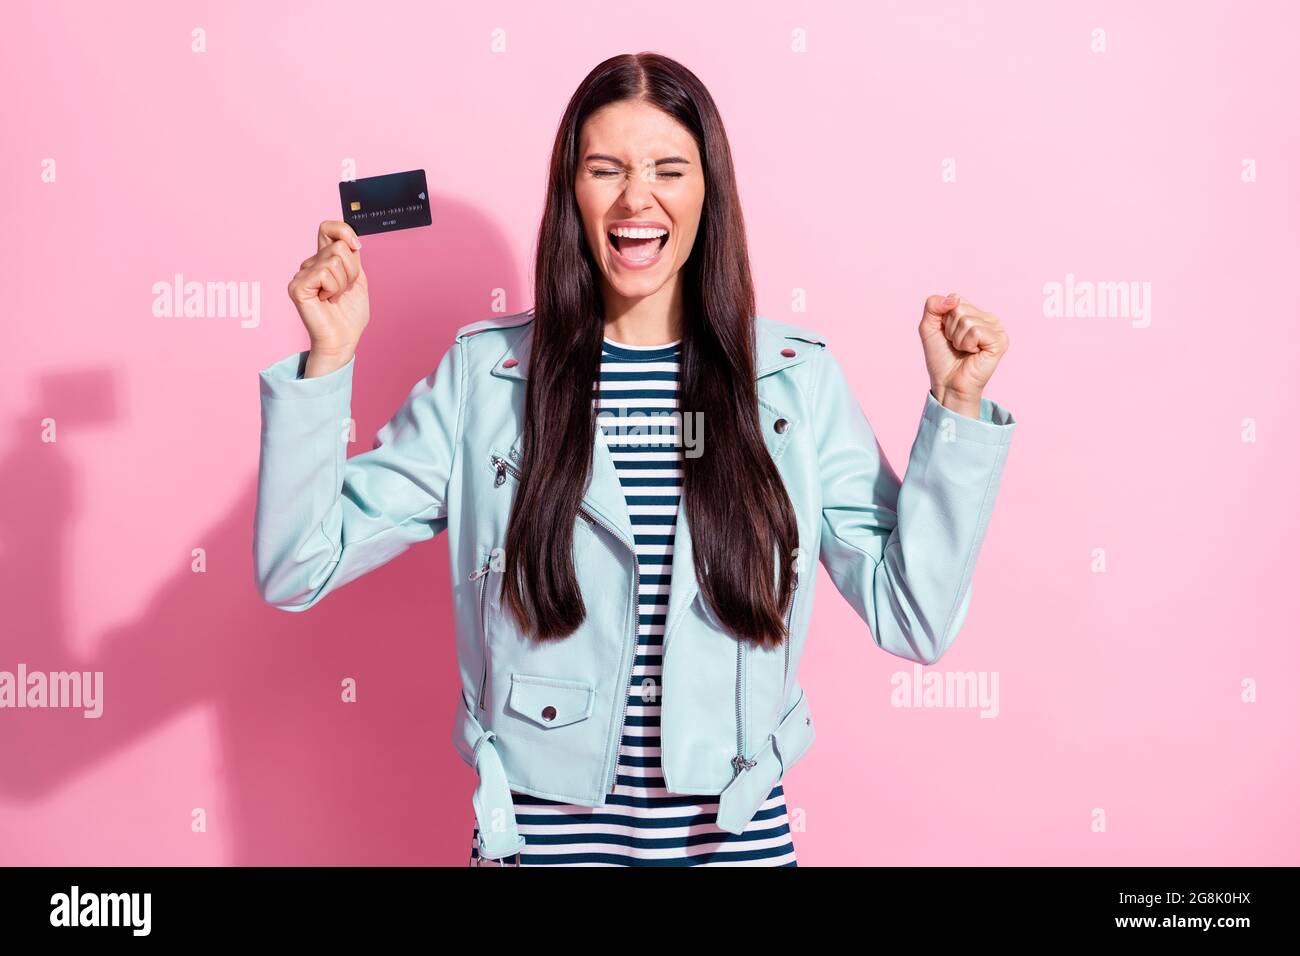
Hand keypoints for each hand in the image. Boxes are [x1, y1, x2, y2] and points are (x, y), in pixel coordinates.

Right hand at [287, 220, 368, 376]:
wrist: (343, 340)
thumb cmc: (349, 315)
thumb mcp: (358, 279)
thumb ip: (352, 256)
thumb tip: (350, 239)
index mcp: (323, 260)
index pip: (328, 228)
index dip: (343, 231)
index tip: (356, 248)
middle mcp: (309, 264)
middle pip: (338, 246)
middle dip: (352, 270)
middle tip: (344, 290)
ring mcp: (301, 275)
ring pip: (333, 260)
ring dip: (344, 283)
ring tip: (335, 298)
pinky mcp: (297, 287)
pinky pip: (324, 273)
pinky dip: (333, 288)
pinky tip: (326, 301)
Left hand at [918, 293, 1009, 414]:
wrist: (947, 383)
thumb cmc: (941, 357)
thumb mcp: (928, 326)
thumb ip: (933, 305)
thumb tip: (953, 299)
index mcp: (975, 312)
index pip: (955, 298)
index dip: (944, 319)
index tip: (947, 336)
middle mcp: (989, 318)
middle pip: (959, 308)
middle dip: (950, 329)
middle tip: (956, 345)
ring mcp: (997, 328)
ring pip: (966, 320)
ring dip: (958, 339)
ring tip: (964, 350)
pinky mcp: (1000, 341)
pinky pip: (975, 331)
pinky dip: (967, 344)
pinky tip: (973, 353)